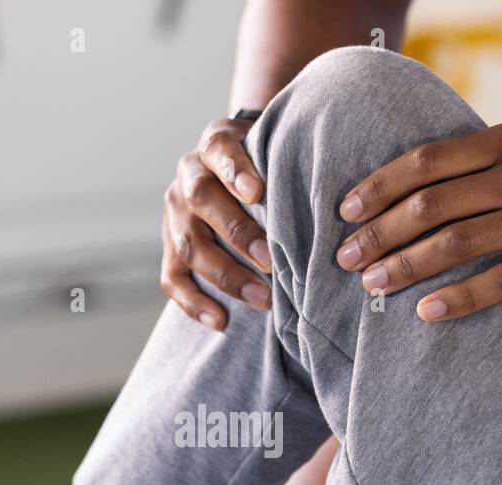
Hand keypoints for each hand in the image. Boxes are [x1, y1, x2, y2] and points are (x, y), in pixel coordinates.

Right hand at [161, 117, 273, 330]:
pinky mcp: (170, 248)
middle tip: (271, 261)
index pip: (218, 150)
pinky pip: (173, 279)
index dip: (234, 170)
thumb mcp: (274, 150)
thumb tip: (332, 188)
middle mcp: (188, 177)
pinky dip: (195, 303)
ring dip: (226, 275)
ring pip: (189, 245)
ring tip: (263, 298)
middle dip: (238, 233)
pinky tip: (221, 321)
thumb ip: (289, 161)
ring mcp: (175, 215)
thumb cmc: (265, 166)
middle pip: (202, 201)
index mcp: (214, 145)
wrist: (231, 171)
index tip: (257, 192)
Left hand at [334, 119, 501, 320]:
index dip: (380, 187)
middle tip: (344, 258)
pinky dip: (459, 298)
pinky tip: (426, 312)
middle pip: (430, 205)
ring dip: (406, 266)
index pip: (426, 162)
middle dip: (379, 234)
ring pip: (456, 243)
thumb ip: (490, 158)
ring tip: (372, 286)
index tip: (346, 210)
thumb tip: (428, 182)